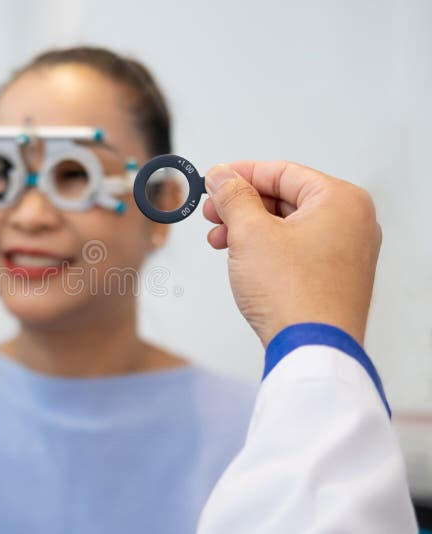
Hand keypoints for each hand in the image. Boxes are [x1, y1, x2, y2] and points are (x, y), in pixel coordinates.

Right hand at [202, 161, 380, 346]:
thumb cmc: (292, 292)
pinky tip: (240, 259)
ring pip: (287, 226)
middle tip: (211, 213)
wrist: (312, 350)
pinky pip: (295, 249)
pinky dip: (265, 249)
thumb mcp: (250, 233)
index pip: (282, 172)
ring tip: (219, 241)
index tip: (213, 180)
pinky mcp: (335, 277)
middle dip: (241, 206)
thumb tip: (221, 176)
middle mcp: (352, 222)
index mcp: (341, 200)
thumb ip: (233, 197)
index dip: (241, 174)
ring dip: (248, 229)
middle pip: (285, 198)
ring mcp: (346, 252)